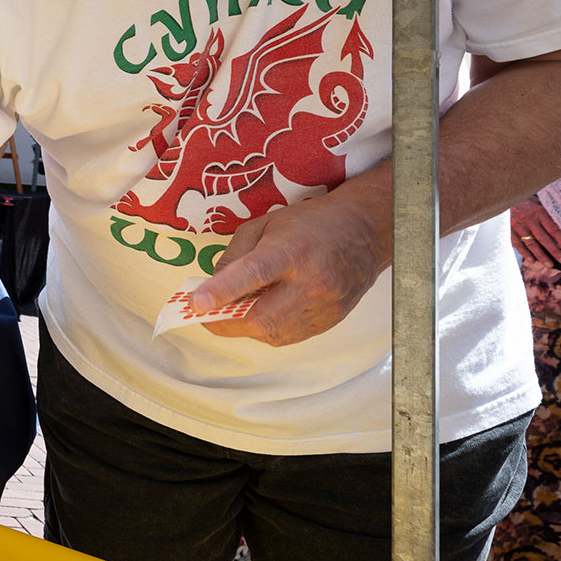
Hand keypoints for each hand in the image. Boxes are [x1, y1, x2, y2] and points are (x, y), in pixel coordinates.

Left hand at [193, 187, 388, 346]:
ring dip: (246, 327)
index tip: (197, 304)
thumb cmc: (309, 224)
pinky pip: (288, 336)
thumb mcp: (262, 226)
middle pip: (262, 318)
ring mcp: (325, 305)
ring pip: (273, 334)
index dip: (223, 291)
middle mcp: (312, 281)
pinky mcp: (331, 320)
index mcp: (291, 251)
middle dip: (226, 323)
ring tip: (237, 308)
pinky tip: (264, 311)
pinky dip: (268, 329)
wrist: (363, 232)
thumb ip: (233, 257)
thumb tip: (210, 288)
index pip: (254, 274)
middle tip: (207, 314)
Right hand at [508, 198, 560, 267]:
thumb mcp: (537, 201)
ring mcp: (518, 226)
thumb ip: (546, 211)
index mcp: (539, 212)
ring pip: (531, 244)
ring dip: (541, 255)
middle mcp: (529, 220)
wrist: (503, 198)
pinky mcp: (508, 230)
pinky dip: (524, 252)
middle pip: (544, 239)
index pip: (553, 229)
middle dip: (555, 252)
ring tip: (550, 264)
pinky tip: (532, 259)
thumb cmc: (523, 200)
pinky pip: (517, 244)